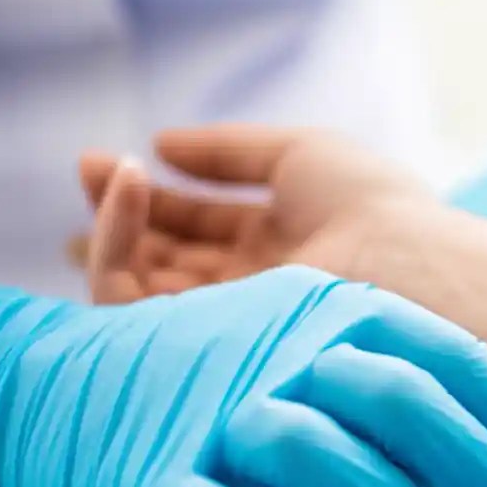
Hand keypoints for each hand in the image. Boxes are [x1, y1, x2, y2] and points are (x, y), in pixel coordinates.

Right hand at [0, 168, 486, 486]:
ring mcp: (213, 412)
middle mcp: (274, 349)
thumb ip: (383, 359)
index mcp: (322, 307)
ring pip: (320, 453)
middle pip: (395, 396)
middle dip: (475, 463)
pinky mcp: (154, 479)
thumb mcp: (299, 334)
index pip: (438, 348)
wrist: (59, 383)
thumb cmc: (213, 367)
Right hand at [78, 125, 425, 302]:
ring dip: (116, 233)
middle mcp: (255, 286)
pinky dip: (121, 260)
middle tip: (88, 170)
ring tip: (110, 179)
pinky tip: (125, 208)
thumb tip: (160, 141)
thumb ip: (226, 151)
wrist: (398, 260)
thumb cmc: (367, 202)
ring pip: (151, 288)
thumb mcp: (298, 155)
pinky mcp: (217, 345)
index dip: (155, 196)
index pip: (201, 226)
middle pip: (170, 258)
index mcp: (281, 244)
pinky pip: (146, 314)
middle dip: (122, 215)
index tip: (109, 161)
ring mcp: (236, 317)